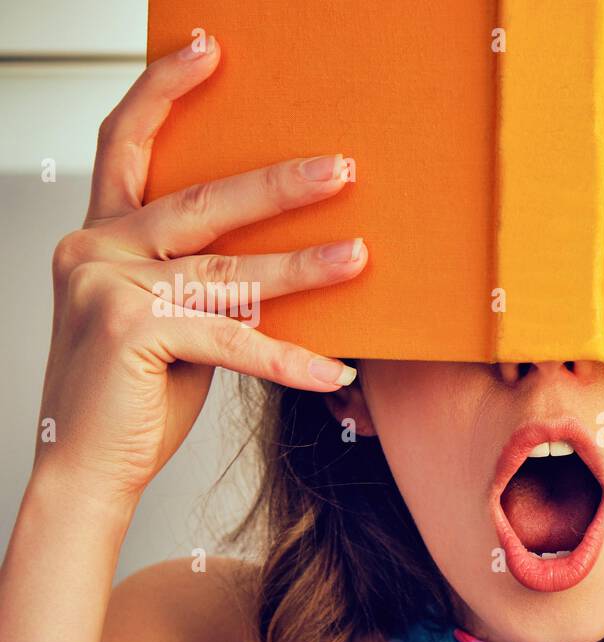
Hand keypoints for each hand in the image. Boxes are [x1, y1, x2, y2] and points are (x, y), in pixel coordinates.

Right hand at [35, 37, 367, 508]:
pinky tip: (335, 371)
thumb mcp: (172, 323)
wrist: (84, 468)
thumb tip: (289, 265)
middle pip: (201, 203)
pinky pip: (233, 341)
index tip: (208, 49)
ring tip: (359, 255)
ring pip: (228, 272)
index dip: (165, 90)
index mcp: (101, 237)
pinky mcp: (129, 330)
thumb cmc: (133, 397)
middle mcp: (95, 250)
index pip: (127, 145)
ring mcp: (107, 287)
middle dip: (278, 185)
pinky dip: (289, 360)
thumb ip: (207, 285)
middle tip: (340, 169)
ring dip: (303, 267)